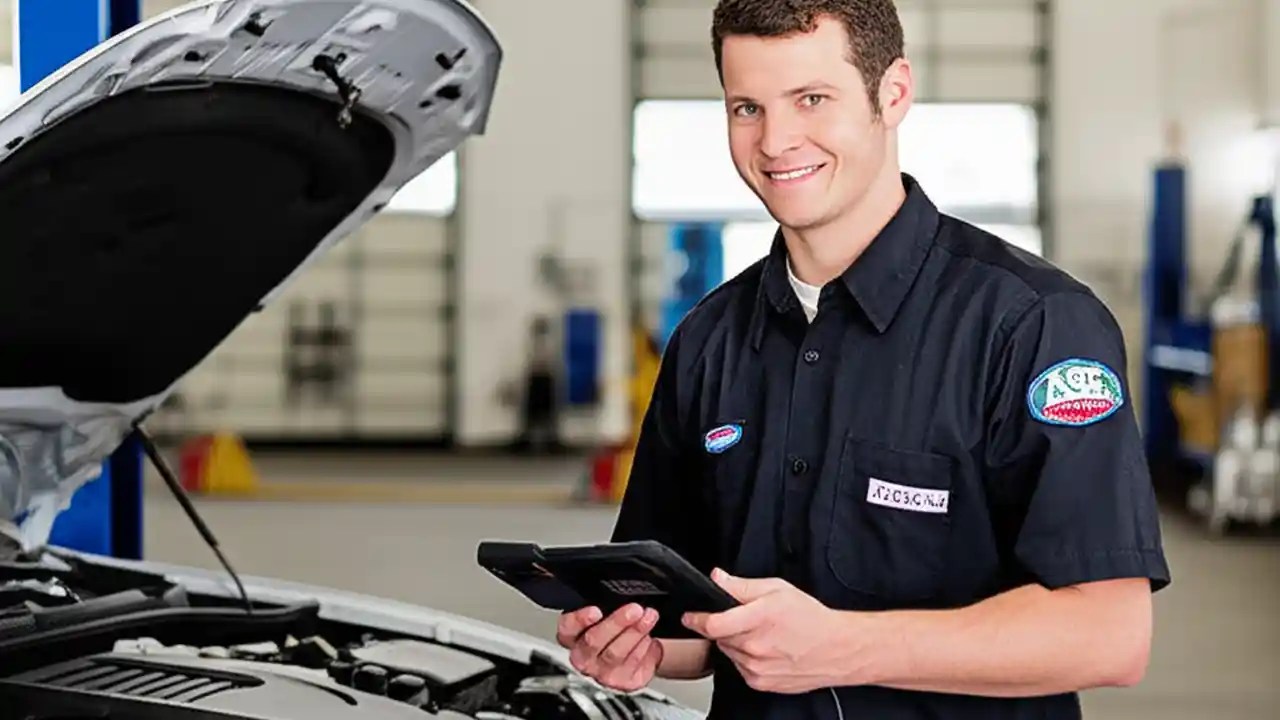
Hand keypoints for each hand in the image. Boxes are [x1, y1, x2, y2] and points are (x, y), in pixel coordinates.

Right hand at [556, 603, 663, 691]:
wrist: (641, 648)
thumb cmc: (618, 626)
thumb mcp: (610, 610)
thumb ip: (607, 603)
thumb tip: (619, 591)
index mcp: (572, 635)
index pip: (568, 627)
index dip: (580, 619)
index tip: (596, 611)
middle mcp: (583, 656)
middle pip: (593, 641)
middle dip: (616, 623)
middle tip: (635, 609)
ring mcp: (601, 672)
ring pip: (615, 654)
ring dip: (635, 632)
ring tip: (649, 617)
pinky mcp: (622, 682)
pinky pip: (633, 664)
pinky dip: (645, 648)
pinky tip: (651, 639)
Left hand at [682, 569, 845, 693]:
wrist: (837, 649)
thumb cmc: (811, 619)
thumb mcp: (777, 589)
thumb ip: (742, 585)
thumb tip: (718, 578)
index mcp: (759, 619)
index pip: (713, 624)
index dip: (697, 619)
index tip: (690, 616)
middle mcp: (755, 646)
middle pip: (719, 636)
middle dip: (722, 626)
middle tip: (742, 619)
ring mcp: (757, 667)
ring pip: (728, 652)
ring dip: (735, 642)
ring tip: (760, 634)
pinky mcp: (760, 682)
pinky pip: (739, 667)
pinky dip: (745, 657)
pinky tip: (765, 649)